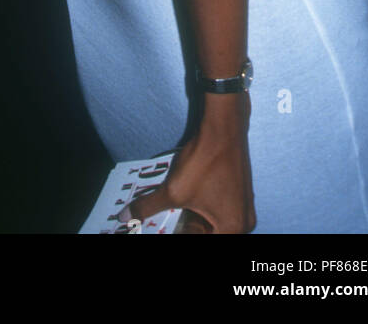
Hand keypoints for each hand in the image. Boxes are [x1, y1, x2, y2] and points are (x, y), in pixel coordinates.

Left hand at [132, 94, 255, 234]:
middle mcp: (242, 222)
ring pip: (210, 222)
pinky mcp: (238, 192)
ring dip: (189, 219)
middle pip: (207, 233)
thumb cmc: (204, 161)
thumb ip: (148, 207)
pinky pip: (216, 208)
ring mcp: (242, 206)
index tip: (162, 229)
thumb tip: (126, 218)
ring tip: (169, 214)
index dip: (179, 233)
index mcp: (232, 228)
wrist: (223, 126)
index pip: (200, 240)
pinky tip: (182, 201)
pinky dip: (198, 207)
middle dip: (183, 228)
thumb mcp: (173, 190)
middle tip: (162, 225)